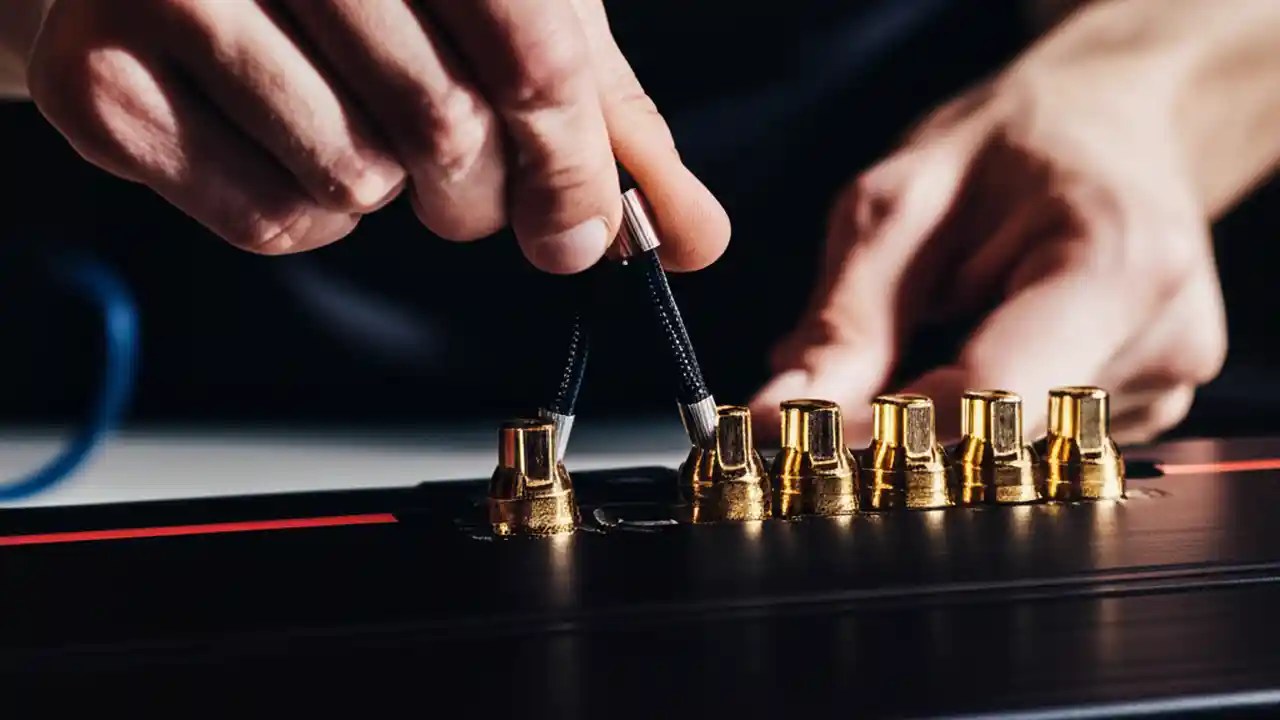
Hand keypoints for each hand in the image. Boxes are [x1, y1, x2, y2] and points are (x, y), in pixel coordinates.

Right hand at [25, 0, 728, 272]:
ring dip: (384, 188)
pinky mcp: (94, 77)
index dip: (571, 165)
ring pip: (354, 181)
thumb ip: (603, 120)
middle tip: (461, 180)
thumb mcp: (509, 11)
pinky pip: (270, 219)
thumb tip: (694, 236)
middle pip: (442, 128)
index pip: (530, 51)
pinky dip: (304, 214)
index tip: (583, 232)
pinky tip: (284, 142)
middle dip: (477, 191)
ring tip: (352, 125)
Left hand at [750, 60, 1227, 445]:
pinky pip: (1037, 441)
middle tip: (856, 374)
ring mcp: (1167, 382)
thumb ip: (844, 318)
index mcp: (1117, 260)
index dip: (886, 429)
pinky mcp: (1154, 407)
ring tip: (953, 318)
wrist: (1117, 123)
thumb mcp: (900, 201)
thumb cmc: (1012, 145)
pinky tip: (993, 339)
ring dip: (948, 410)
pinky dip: (987, 408)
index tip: (807, 430)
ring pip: (1011, 450)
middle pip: (1000, 438)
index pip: (993, 395)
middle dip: (907, 426)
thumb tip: (777, 415)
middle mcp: (1165, 336)